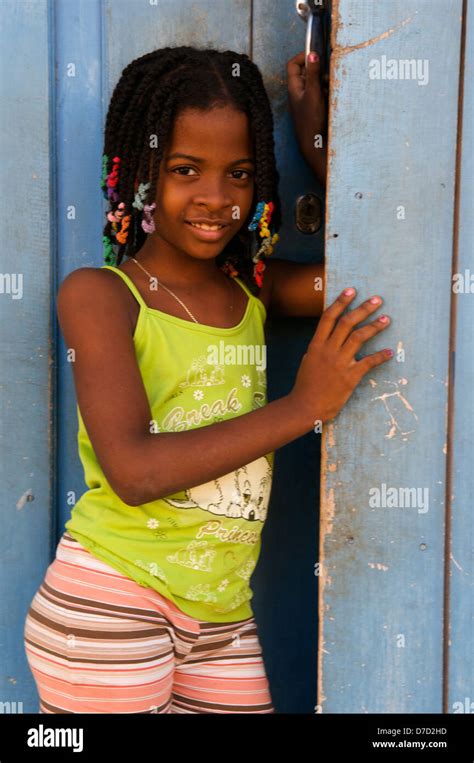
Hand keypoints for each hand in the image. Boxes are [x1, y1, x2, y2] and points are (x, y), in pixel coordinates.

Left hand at [287, 50, 327, 172]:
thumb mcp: (313, 94)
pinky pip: (320, 95)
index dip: (302, 56)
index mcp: (293, 88)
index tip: (315, 54)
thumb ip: (314, 74)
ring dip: (323, 83)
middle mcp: (298, 93)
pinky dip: (326, 93)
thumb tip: (312, 54)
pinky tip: (330, 99)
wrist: (313, 144)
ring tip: (328, 90)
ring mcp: (306, 101)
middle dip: (318, 71)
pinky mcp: (314, 109)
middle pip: (306, 73)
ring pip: (315, 84)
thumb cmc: (311, 121)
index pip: (293, 65)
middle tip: (326, 76)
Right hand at [287, 288, 392, 427]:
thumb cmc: (306, 385)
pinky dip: (380, 356)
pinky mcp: (350, 377)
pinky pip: (368, 363)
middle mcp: (328, 350)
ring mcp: (339, 363)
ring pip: (359, 338)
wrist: (305, 406)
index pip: (328, 317)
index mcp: (316, 345)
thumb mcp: (309, 360)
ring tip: (386, 319)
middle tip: (377, 300)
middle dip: (363, 309)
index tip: (351, 290)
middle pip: (347, 323)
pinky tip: (389, 352)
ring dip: (374, 327)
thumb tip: (329, 337)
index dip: (340, 302)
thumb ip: (320, 347)